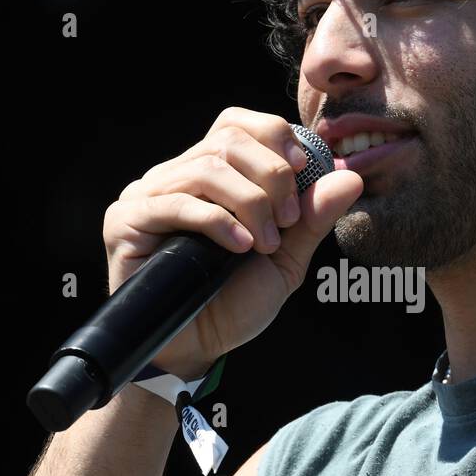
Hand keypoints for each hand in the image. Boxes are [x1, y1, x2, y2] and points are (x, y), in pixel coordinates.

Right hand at [102, 107, 363, 377]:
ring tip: (264, 245)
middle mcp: (175, 176)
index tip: (304, 169)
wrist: (196, 350)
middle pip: (228, 140)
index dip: (274, 136)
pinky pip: (176, 203)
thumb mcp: (285, 259)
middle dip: (271, 176)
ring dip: (250, 204)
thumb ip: (312, 219)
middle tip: (288, 222)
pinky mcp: (126, 220)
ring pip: (207, 169)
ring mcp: (147, 195)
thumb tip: (350, 177)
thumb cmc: (234, 303)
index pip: (237, 124)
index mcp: (210, 175)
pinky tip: (240, 247)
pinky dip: (217, 221)